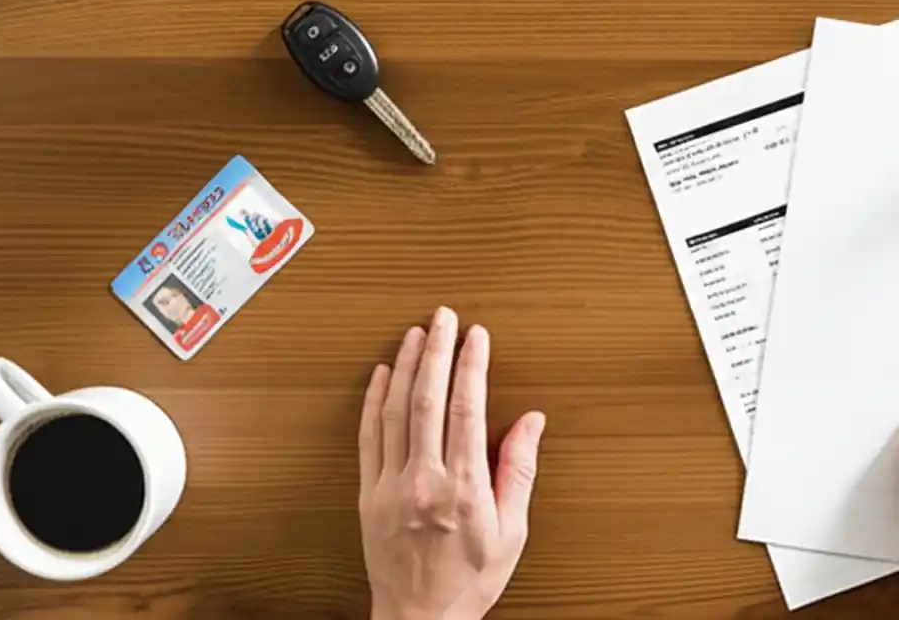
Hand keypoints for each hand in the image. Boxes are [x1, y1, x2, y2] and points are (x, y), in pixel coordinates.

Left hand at [358, 307, 545, 619]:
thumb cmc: (469, 581)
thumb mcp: (511, 532)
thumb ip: (518, 471)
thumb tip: (530, 422)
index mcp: (462, 488)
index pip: (467, 408)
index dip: (471, 365)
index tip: (477, 337)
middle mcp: (422, 481)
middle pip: (428, 399)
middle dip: (437, 351)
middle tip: (444, 317)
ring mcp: (390, 486)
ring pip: (395, 411)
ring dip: (406, 367)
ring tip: (415, 334)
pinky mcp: (368, 494)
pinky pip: (368, 437)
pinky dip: (373, 401)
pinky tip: (381, 375)